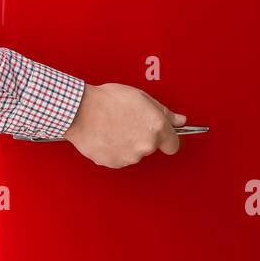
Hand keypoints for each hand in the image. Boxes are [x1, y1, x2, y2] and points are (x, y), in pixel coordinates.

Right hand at [60, 82, 188, 168]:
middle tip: (128, 121)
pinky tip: (106, 135)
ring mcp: (130, 157)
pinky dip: (114, 149)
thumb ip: (164, 112)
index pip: (174, 144)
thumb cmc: (107, 100)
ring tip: (113, 126)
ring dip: (127, 143)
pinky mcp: (114, 163)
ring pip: (133, 153)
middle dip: (142, 136)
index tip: (163, 135)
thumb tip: (179, 120)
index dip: (168, 138)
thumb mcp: (140, 97)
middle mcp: (146, 145)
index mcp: (156, 128)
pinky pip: (118, 157)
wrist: (80, 111)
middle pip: (150, 147)